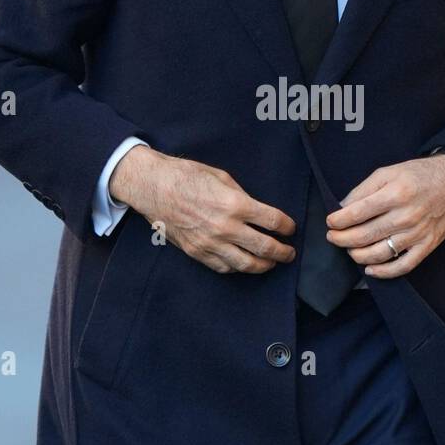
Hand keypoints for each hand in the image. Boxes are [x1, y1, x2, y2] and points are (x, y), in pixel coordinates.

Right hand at [109, 146, 296, 274]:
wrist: (153, 187)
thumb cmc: (186, 176)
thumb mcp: (221, 177)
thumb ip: (242, 196)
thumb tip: (256, 211)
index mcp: (235, 204)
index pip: (272, 221)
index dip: (286, 227)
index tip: (290, 228)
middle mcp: (225, 227)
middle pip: (264, 248)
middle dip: (282, 252)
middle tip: (289, 253)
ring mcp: (210, 243)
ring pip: (246, 264)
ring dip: (264, 265)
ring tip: (271, 263)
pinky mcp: (197, 252)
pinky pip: (223, 267)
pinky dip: (237, 268)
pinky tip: (244, 263)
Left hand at [325, 156, 444, 278]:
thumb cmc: (419, 175)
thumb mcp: (389, 172)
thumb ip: (364, 189)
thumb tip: (342, 208)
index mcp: (396, 194)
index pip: (357, 213)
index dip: (338, 221)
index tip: (330, 222)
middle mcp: (406, 216)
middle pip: (364, 235)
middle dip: (342, 239)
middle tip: (333, 237)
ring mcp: (417, 233)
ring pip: (379, 253)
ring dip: (357, 255)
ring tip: (349, 249)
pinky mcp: (426, 246)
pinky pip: (402, 266)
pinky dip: (383, 272)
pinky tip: (369, 269)